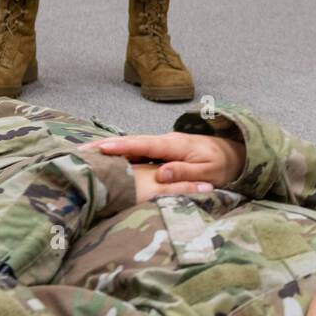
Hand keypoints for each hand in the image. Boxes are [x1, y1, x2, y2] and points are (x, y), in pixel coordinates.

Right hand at [81, 132, 245, 200]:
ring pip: (133, 145)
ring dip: (110, 149)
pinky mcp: (162, 150)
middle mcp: (166, 141)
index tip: (102, 149)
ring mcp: (163, 144)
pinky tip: (105, 157)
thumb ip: (185, 172)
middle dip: (107, 145)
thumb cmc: (223, 165)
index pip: (145, 144)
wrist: (235, 152)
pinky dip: (121, 152)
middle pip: (132, 142)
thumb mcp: (208, 172)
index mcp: (175, 145)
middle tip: (80, 150)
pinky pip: (138, 150)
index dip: (123, 147)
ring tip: (84, 154)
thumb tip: (161, 174)